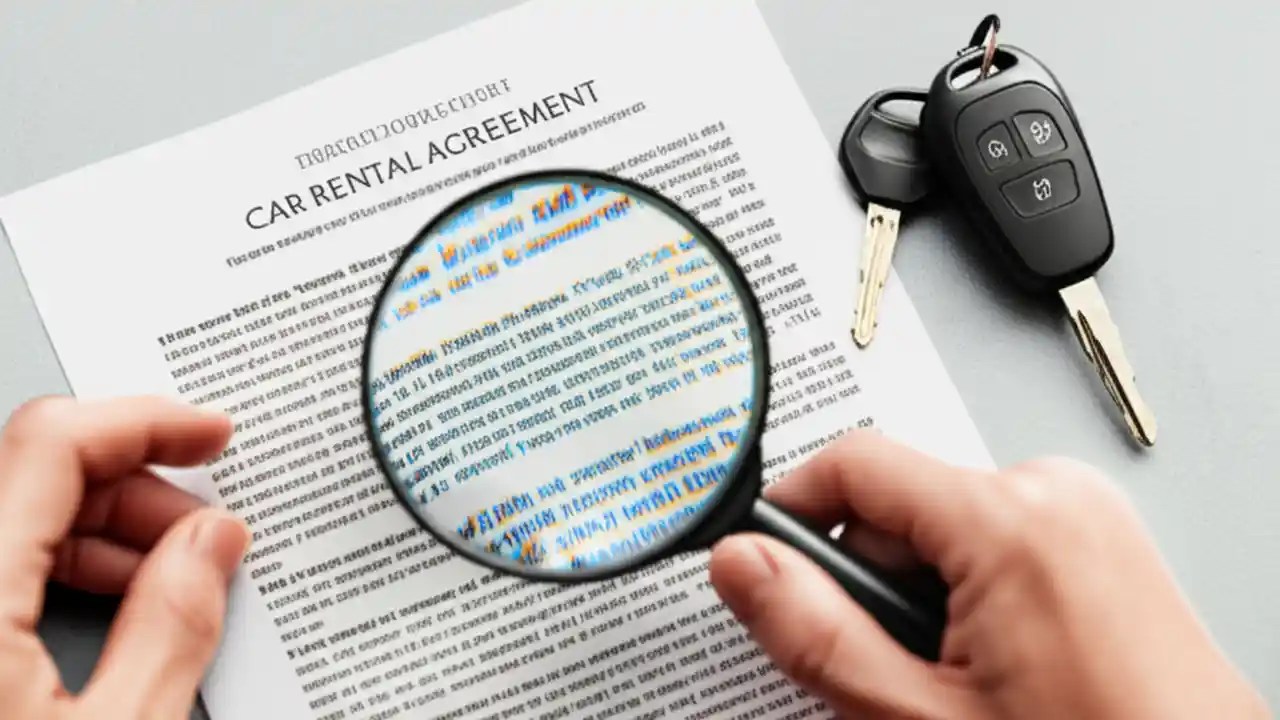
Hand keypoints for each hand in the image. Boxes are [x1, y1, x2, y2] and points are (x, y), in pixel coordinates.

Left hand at [0, 396, 249, 718]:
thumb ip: (168, 632)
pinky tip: (119, 604)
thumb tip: (212, 543)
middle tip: (209, 532)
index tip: (210, 434)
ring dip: (108, 531)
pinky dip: (64, 564)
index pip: (53, 444)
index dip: (146, 422)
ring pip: (19, 513)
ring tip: (176, 579)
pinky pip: (3, 561)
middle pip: (37, 472)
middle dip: (141, 490)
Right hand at [709, 430, 1268, 719]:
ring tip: (959, 685)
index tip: (761, 560)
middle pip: (900, 506)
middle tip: (893, 670)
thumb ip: (816, 634)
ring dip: (924, 601)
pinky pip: (997, 546)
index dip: (789, 510)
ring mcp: (1089, 518)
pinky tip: (995, 671)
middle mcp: (1057, 496)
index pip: (854, 463)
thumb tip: (743, 566)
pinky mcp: (1102, 544)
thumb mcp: (921, 717)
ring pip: (945, 533)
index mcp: (1011, 520)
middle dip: (872, 584)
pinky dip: (971, 600)